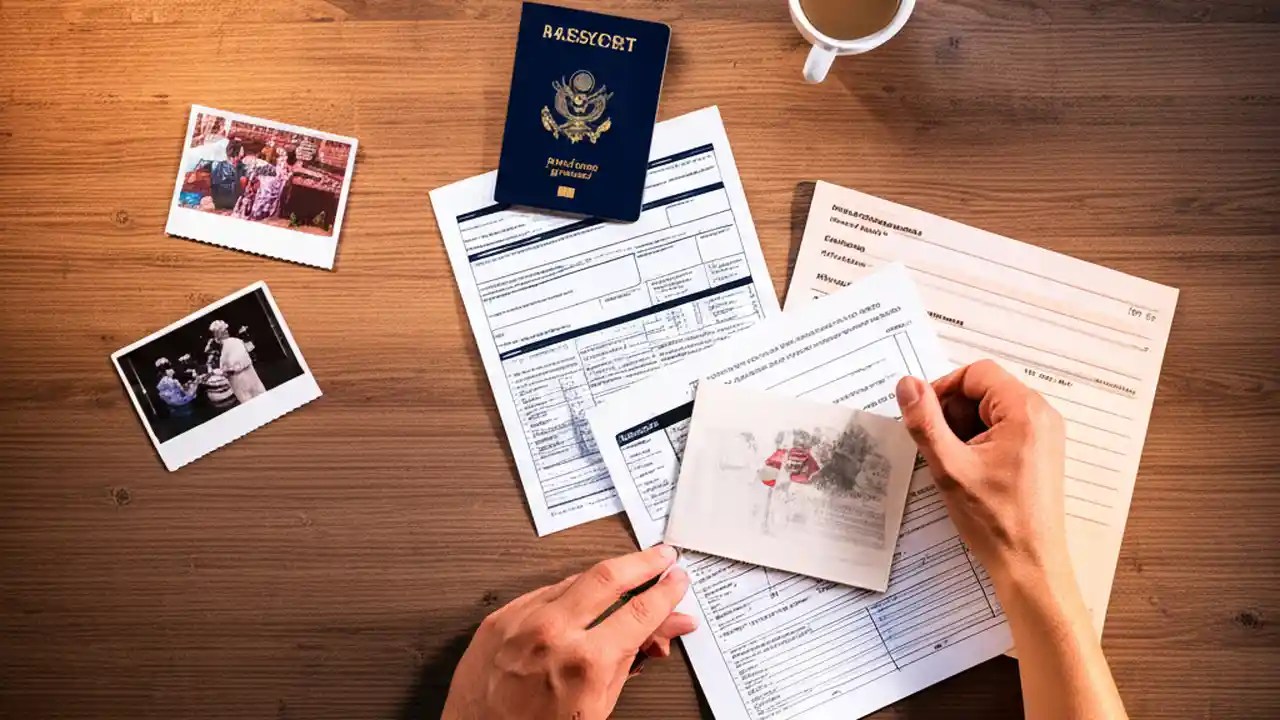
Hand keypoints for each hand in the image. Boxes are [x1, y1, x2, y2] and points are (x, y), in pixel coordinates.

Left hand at [442, 546, 696, 719]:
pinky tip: (582, 593)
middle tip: (661, 556)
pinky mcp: (500, 618)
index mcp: (586, 662)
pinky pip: (543, 592)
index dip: (666, 592)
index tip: (676, 581)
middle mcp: (553, 634)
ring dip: (607, 573)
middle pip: (609, 576)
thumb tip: (664, 630)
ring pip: (575, 578)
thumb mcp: (599, 706)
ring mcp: (522, 622)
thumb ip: (632, 659)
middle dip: (642, 562)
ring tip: (628, 573)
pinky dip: (569, 591)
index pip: (640, 611)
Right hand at [895, 360, 1069, 582]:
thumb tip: (907, 385)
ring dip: (965, 427)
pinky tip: (970, 469)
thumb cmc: (995, 519)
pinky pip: (1004, 427)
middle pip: (984, 389)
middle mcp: (1042, 415)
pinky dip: (980, 440)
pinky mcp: (1041, 450)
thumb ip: (925, 422)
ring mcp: (1045, 433)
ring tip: (955, 462)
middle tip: (940, 446)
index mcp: (1024, 411)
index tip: (924, 418)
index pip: (976, 373)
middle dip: (954, 412)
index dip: (943, 390)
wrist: (1030, 563)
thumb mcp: (949, 466)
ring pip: (991, 409)